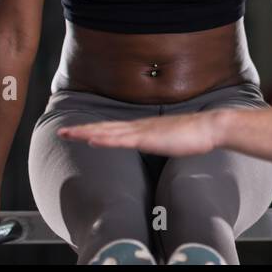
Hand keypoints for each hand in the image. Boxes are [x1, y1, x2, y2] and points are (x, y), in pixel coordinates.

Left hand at [58, 110, 225, 157]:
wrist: (210, 127)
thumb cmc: (194, 135)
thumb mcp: (170, 140)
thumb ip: (157, 141)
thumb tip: (152, 145)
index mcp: (143, 128)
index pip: (112, 129)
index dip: (93, 130)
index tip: (76, 132)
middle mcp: (138, 127)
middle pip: (104, 128)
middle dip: (82, 130)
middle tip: (61, 132)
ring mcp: (142, 131)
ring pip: (108, 132)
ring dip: (86, 133)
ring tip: (68, 134)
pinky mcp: (149, 138)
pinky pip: (122, 141)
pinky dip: (105, 140)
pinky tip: (92, 141)